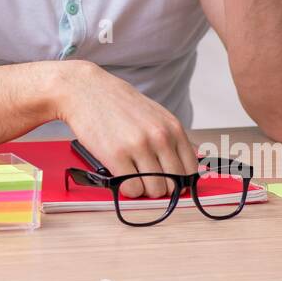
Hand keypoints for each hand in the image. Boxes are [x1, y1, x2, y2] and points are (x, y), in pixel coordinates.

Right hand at [54, 61, 200, 198]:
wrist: (86, 90)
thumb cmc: (118, 103)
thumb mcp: (155, 114)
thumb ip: (173, 137)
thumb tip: (195, 159)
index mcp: (172, 127)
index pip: (190, 170)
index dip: (180, 182)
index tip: (169, 182)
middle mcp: (159, 137)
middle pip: (174, 184)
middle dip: (161, 187)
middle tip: (147, 180)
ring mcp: (138, 146)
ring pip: (155, 190)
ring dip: (144, 190)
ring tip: (133, 177)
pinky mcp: (116, 155)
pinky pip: (132, 189)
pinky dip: (128, 189)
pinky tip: (122, 177)